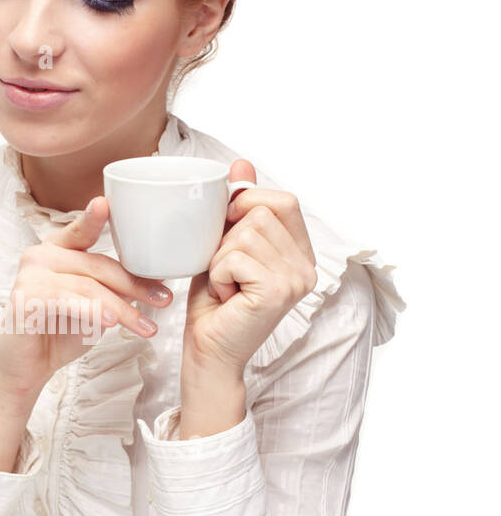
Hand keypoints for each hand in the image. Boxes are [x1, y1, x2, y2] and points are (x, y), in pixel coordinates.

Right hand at [0, 195, 172, 397]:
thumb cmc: (60, 332)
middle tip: (164, 300)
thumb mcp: (95, 306)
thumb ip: (114, 288)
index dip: (93, 217)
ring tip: (146, 327)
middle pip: (97, 265)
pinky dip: (90, 312)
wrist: (27, 367)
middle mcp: (41, 255)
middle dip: (134, 285)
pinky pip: (65, 301)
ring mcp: (30, 274)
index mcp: (58, 249)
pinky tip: (109, 323)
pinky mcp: (24, 298)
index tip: (106, 204)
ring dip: (122, 308)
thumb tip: (157, 281)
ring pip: (88, 287)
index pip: (82, 230)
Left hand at [182, 159, 317, 378]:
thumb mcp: (225, 246)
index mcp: (301, 253)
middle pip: (261, 213)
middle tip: (225, 271)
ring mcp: (296, 280)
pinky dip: (217, 273)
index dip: (249, 202)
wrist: (209, 351)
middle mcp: (307, 267)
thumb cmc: (215, 304)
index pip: (285, 200)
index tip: (227, 228)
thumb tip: (241, 163)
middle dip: (228, 237)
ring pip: (245, 233)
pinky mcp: (277, 291)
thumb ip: (238, 207)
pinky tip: (225, 296)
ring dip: (220, 258)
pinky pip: (234, 257)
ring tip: (225, 285)